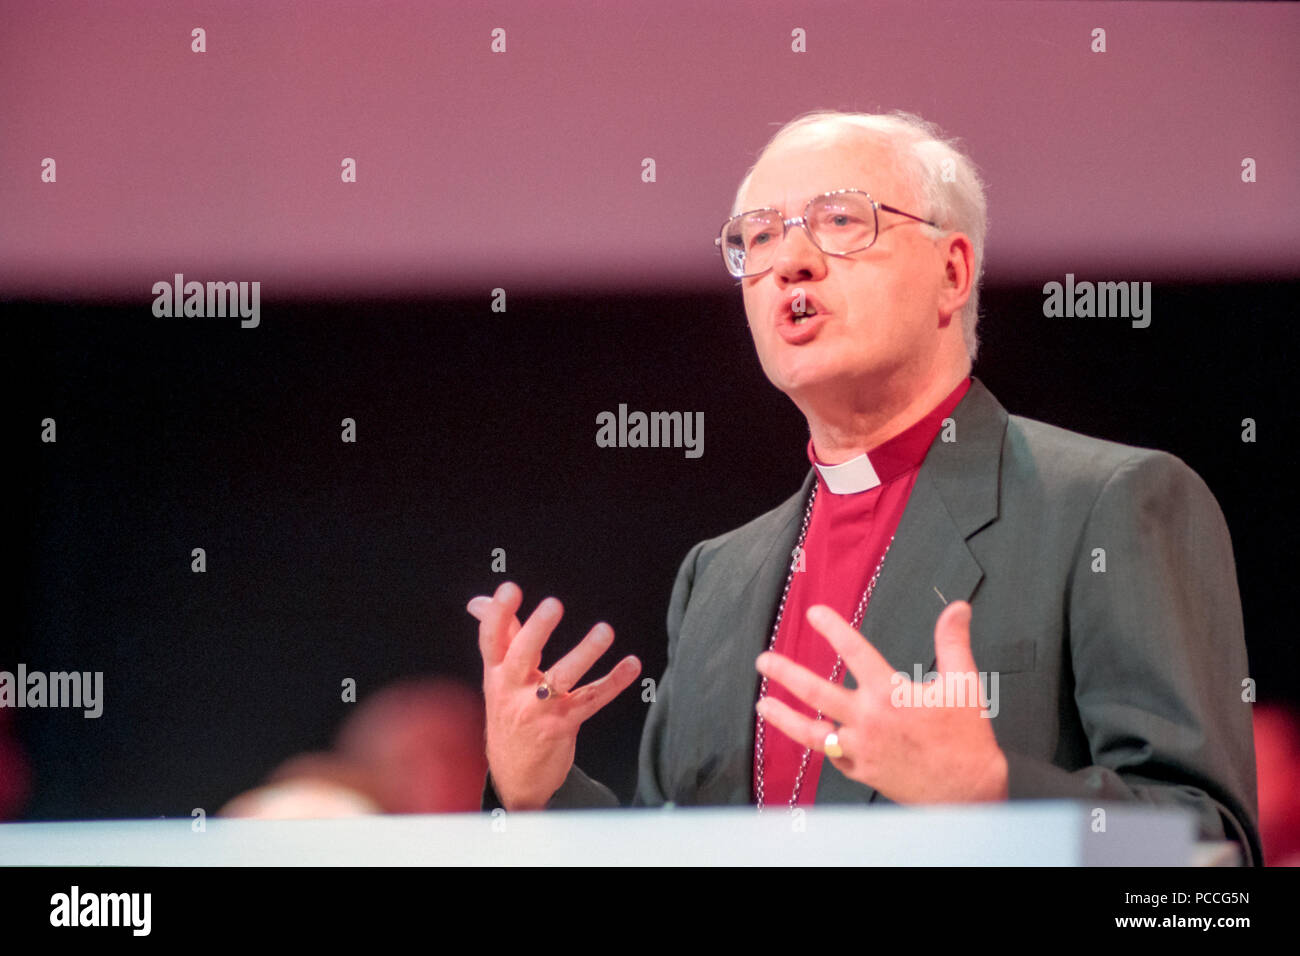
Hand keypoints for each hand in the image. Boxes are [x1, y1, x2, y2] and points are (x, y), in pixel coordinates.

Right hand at [470, 581, 640, 810]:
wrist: (514, 776)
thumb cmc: (508, 714)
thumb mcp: (497, 678)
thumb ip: (499, 637)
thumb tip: (479, 602)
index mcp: (496, 675)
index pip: (491, 641)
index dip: (498, 615)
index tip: (509, 589)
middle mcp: (512, 692)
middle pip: (522, 656)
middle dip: (537, 630)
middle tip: (553, 605)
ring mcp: (537, 711)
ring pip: (561, 679)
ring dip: (584, 653)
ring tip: (605, 630)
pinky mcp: (562, 726)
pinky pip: (591, 700)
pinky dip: (614, 682)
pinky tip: (632, 665)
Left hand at [755, 600, 1007, 803]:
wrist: (967, 794)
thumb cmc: (966, 741)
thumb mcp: (965, 684)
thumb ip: (953, 642)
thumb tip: (957, 608)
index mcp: (890, 695)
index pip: (854, 652)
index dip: (833, 628)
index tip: (814, 613)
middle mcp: (868, 721)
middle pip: (816, 692)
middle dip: (786, 674)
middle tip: (764, 661)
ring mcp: (861, 750)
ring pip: (812, 732)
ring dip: (784, 718)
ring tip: (763, 705)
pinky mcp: (861, 772)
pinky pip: (832, 756)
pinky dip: (820, 745)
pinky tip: (810, 736)